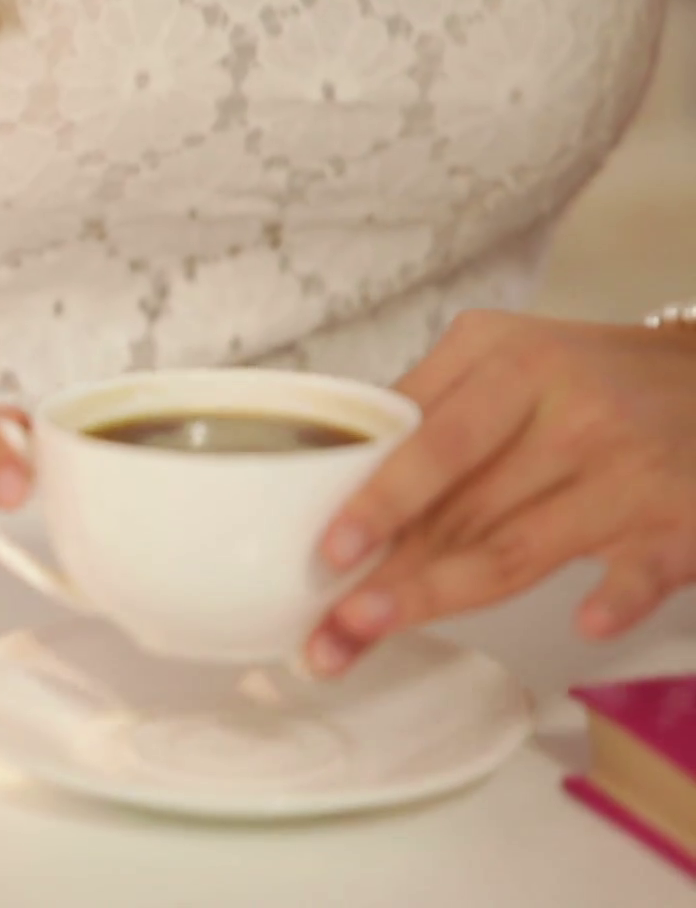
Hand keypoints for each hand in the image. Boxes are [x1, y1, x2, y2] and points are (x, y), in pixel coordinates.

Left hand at [308, 311, 695, 675]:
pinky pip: (645, 566)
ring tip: (369, 633)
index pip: (432, 443)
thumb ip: (428, 405)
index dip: (379, 501)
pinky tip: (585, 623)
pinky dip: (619, 595)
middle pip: (464, 510)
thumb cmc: (586, 376)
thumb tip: (336, 477)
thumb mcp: (505, 356)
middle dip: (389, 575)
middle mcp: (569, 411)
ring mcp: (628, 467)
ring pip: (519, 549)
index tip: (328, 550)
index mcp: (511, 364)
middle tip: (329, 625)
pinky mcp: (681, 517)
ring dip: (441, 596)